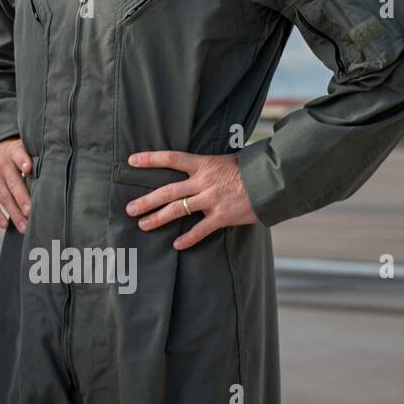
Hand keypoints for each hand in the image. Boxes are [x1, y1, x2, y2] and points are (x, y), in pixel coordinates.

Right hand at [0, 135, 33, 232]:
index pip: (18, 155)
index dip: (23, 161)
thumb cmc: (16, 153)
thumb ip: (37, 154)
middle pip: (13, 183)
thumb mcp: (24, 147)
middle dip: (21, 198)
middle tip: (30, 212)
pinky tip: (5, 225)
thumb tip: (60, 163)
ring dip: (14, 213)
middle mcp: (3, 167)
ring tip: (24, 227)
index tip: (29, 169)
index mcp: (13, 153)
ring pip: (4, 197)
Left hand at [124, 150, 258, 249]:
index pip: (171, 158)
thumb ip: (209, 166)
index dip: (150, 159)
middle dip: (146, 200)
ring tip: (143, 224)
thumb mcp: (227, 160)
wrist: (275, 181)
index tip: (131, 161)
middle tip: (129, 208)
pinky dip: (188, 239)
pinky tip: (176, 245)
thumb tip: (195, 167)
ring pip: (178, 210)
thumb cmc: (252, 168)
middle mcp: (203, 182)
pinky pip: (201, 230)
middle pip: (168, 191)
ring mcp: (212, 199)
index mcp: (203, 164)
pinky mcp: (222, 216)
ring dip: (158, 218)